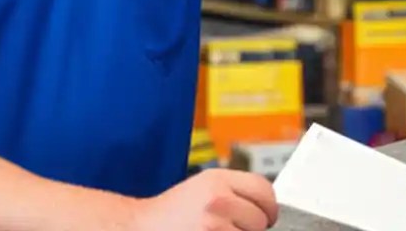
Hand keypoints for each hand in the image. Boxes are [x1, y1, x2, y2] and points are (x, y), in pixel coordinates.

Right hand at [132, 169, 278, 230]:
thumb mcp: (201, 189)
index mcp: (217, 180)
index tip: (266, 217)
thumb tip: (265, 209)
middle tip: (230, 229)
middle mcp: (218, 200)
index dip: (268, 207)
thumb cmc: (169, 216)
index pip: (264, 190)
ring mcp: (215, 226)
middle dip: (251, 228)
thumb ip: (233, 192)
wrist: (137, 228)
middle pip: (262, 219)